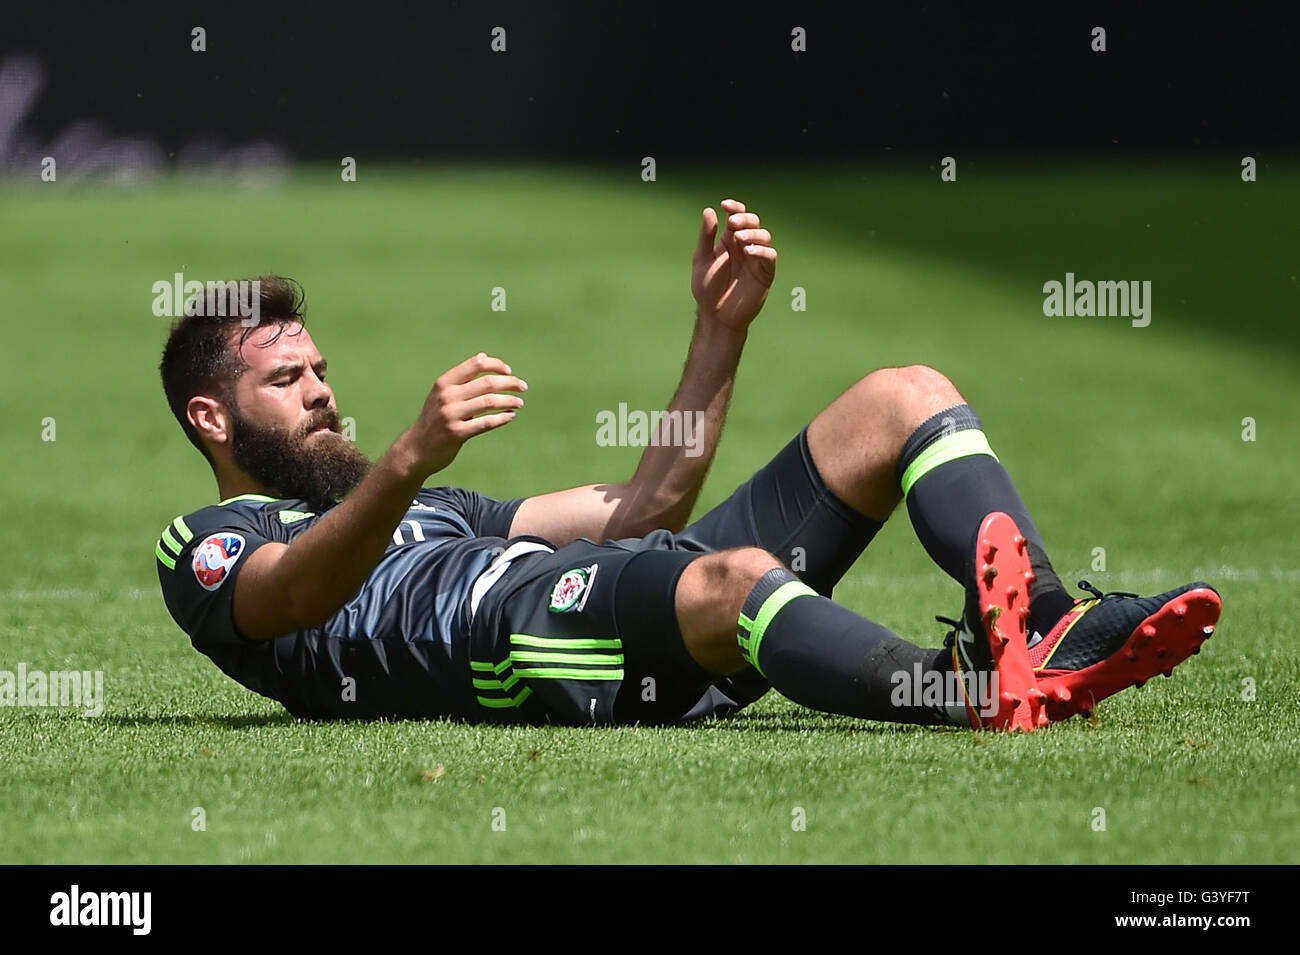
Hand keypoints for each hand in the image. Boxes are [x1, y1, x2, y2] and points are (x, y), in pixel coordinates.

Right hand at [403, 353, 526, 475]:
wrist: (416, 449)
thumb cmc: (435, 419)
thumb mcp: (442, 395)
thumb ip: (461, 379)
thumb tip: (483, 357)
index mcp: (444, 383)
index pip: (475, 365)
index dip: (496, 365)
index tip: (509, 371)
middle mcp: (447, 396)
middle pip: (487, 383)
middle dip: (509, 382)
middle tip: (523, 387)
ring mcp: (451, 415)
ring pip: (489, 402)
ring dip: (509, 400)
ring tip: (519, 403)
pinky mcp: (456, 433)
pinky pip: (486, 423)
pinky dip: (502, 418)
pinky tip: (510, 416)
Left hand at [691, 198, 776, 330]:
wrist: (716, 315)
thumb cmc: (707, 289)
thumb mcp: (702, 260)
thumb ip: (706, 237)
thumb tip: (709, 210)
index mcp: (729, 241)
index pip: (737, 216)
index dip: (734, 207)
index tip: (725, 205)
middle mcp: (744, 246)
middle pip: (753, 222)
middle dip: (744, 218)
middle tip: (732, 224)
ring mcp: (756, 259)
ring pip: (764, 236)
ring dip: (753, 233)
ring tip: (739, 239)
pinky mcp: (765, 273)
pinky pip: (770, 257)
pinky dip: (762, 251)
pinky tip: (748, 252)